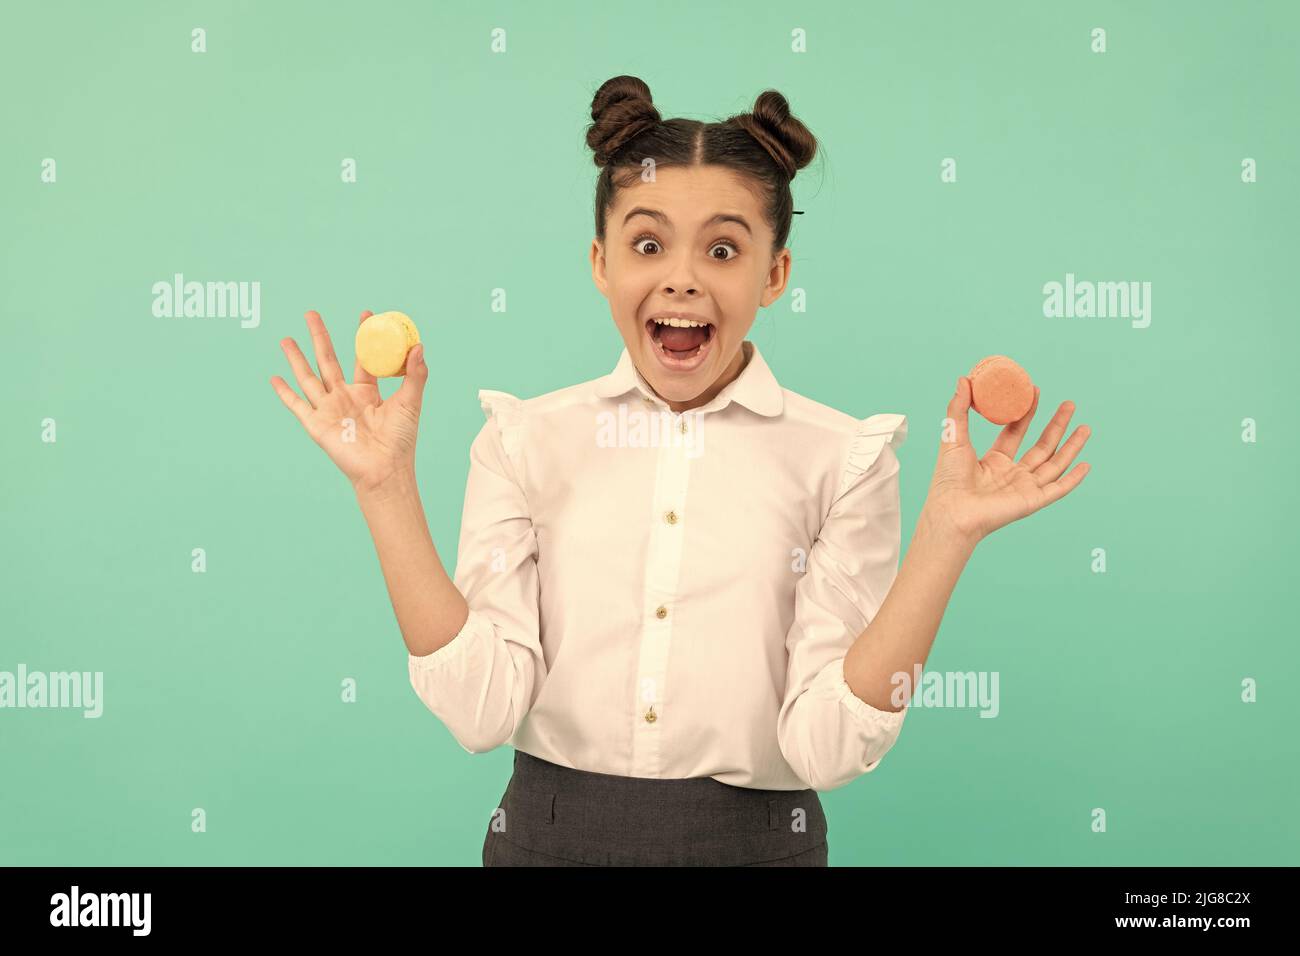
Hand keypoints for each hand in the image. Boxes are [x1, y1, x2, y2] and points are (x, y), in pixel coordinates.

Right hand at [270, 310, 427, 493]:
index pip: (362, 358)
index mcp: (368, 392)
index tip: (365, 314)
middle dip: (319, 337)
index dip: (363, 337)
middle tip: (311, 313)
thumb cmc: (400, 441)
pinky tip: (274, 379)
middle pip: (328, 361)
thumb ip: (415, 375)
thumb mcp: (410, 402)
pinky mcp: (316, 425)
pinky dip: (284, 393)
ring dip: (296, 358)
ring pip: (308, 377)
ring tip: (286, 339)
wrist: (385, 469)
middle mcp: (345, 398)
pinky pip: (297, 406)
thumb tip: (418, 346)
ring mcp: (329, 410)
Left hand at [922, 376, 1090, 545]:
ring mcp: (1024, 488)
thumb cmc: (947, 480)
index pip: (1015, 432)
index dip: (1026, 413)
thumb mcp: (953, 438)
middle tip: (1069, 404)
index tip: (1035, 392)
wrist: (952, 511)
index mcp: (993, 461)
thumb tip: (964, 379)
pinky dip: (1073, 479)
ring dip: (1071, 446)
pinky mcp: (1032, 502)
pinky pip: (1058, 489)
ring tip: (1086, 427)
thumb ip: (958, 409)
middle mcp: (1011, 474)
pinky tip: (1087, 465)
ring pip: (1054, 464)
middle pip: (1041, 446)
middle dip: (1056, 425)